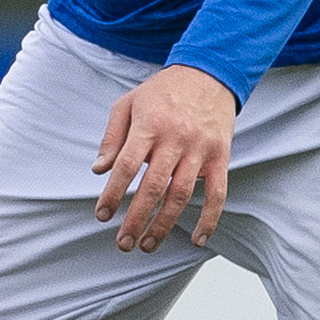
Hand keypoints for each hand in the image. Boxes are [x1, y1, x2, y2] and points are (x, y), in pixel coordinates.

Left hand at [91, 65, 236, 251]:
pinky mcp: (220, 157)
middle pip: (154, 186)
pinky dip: (209, 219)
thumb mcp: (129, 103)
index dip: (113, 193)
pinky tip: (197, 239)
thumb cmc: (163, 91)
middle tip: (123, 243)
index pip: (126, 165)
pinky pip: (217, 193)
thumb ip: (112, 137)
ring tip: (148, 245)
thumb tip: (99, 170)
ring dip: (164, 224)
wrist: (209, 74)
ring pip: (181, 194)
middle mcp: (175, 139)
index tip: (103, 215)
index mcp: (149, 126)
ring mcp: (200, 149)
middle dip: (136, 218)